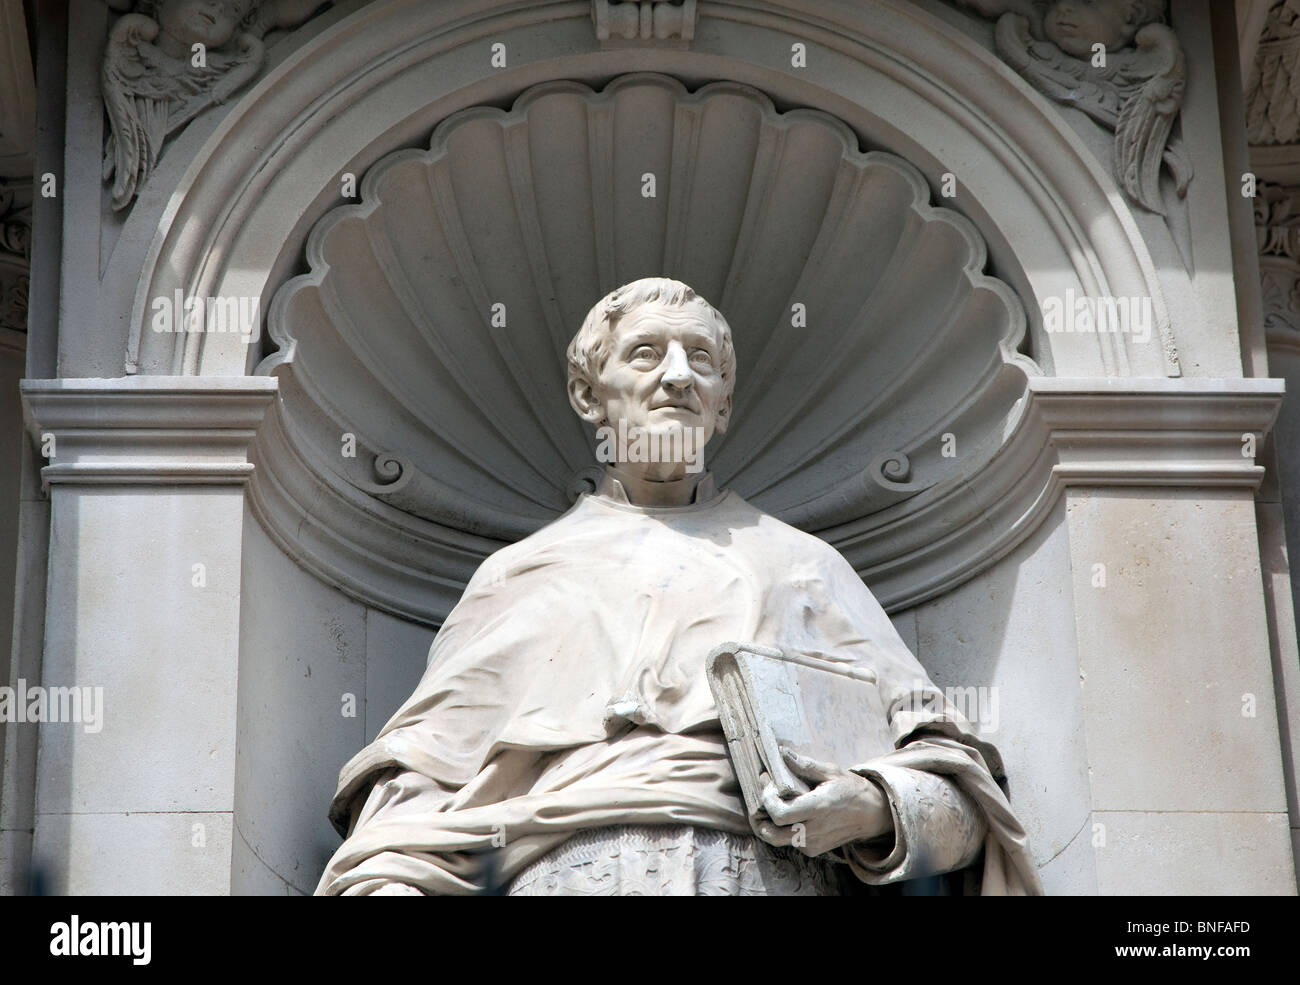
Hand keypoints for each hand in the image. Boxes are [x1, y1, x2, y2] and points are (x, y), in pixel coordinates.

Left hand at [755, 748, 892, 856]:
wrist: (872, 814)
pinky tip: (786, 812)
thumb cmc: (851, 790)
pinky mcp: (814, 849)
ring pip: (778, 839)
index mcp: (818, 808)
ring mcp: (814, 843)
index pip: (780, 813)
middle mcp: (814, 830)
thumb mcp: (831, 771)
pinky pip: (790, 842)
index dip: (766, 799)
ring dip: (768, 824)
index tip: (767, 781)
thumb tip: (783, 753)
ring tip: (770, 804)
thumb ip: (805, 765)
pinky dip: (782, 829)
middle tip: (760, 798)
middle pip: (772, 834)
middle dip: (759, 818)